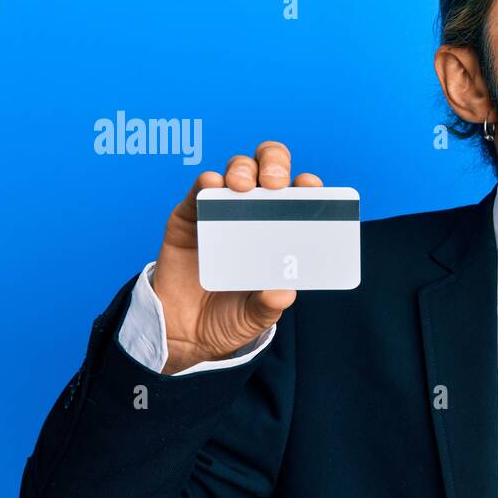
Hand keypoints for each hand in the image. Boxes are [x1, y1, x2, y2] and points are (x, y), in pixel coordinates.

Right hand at [152, 142, 322, 373]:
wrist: (186, 333)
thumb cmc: (231, 316)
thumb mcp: (257, 315)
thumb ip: (270, 304)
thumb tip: (283, 292)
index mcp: (282, 232)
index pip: (300, 197)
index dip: (308, 187)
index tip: (310, 187)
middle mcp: (255, 213)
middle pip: (269, 170)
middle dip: (275, 164)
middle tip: (274, 182)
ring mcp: (223, 211)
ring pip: (237, 171)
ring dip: (242, 170)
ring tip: (241, 185)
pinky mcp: (190, 216)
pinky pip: (199, 190)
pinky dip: (206, 182)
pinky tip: (212, 185)